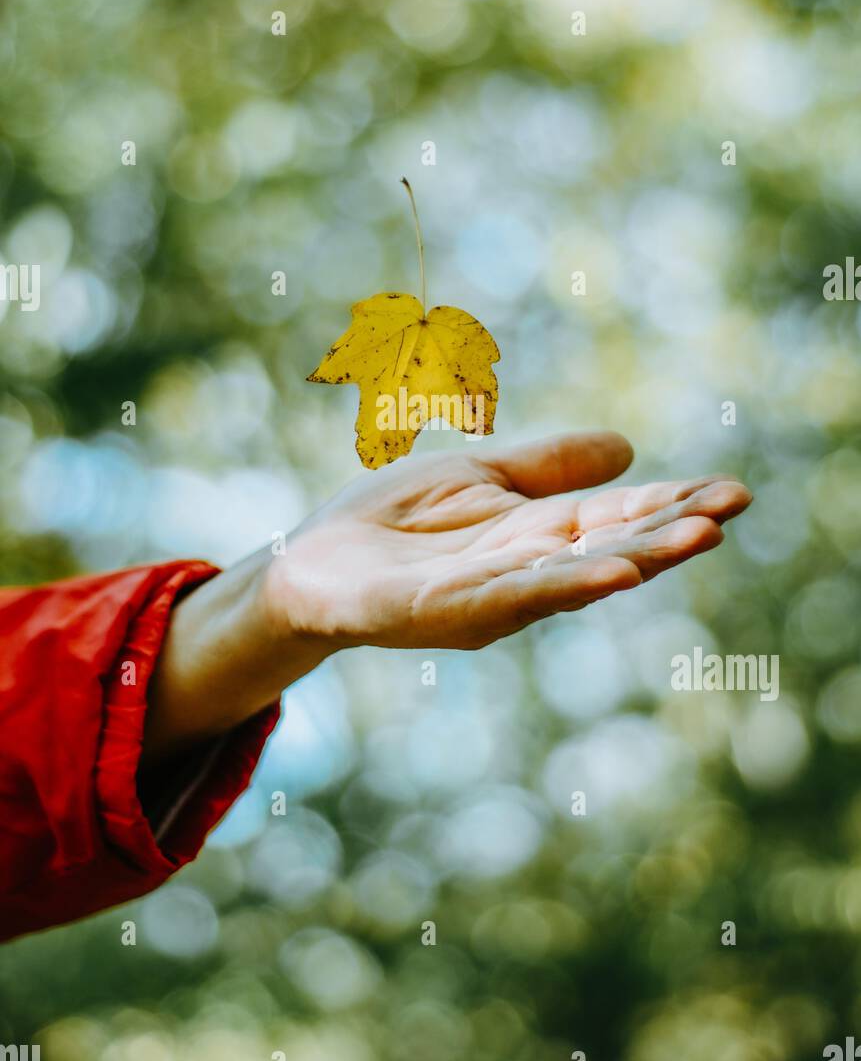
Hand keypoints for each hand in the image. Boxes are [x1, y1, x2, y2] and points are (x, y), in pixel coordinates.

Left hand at [264, 430, 751, 649]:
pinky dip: (563, 585)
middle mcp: (521, 572)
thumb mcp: (479, 477)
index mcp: (532, 536)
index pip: (614, 518)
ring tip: (696, 536)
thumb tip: (628, 449)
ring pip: (571, 576)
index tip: (730, 489)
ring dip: (636, 559)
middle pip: (607, 547)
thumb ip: (547, 466)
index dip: (670, 504)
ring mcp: (484, 597)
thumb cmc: (392, 522)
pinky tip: (610, 572)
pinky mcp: (440, 612)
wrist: (309, 561)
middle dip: (669, 530)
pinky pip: (508, 598)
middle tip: (730, 507)